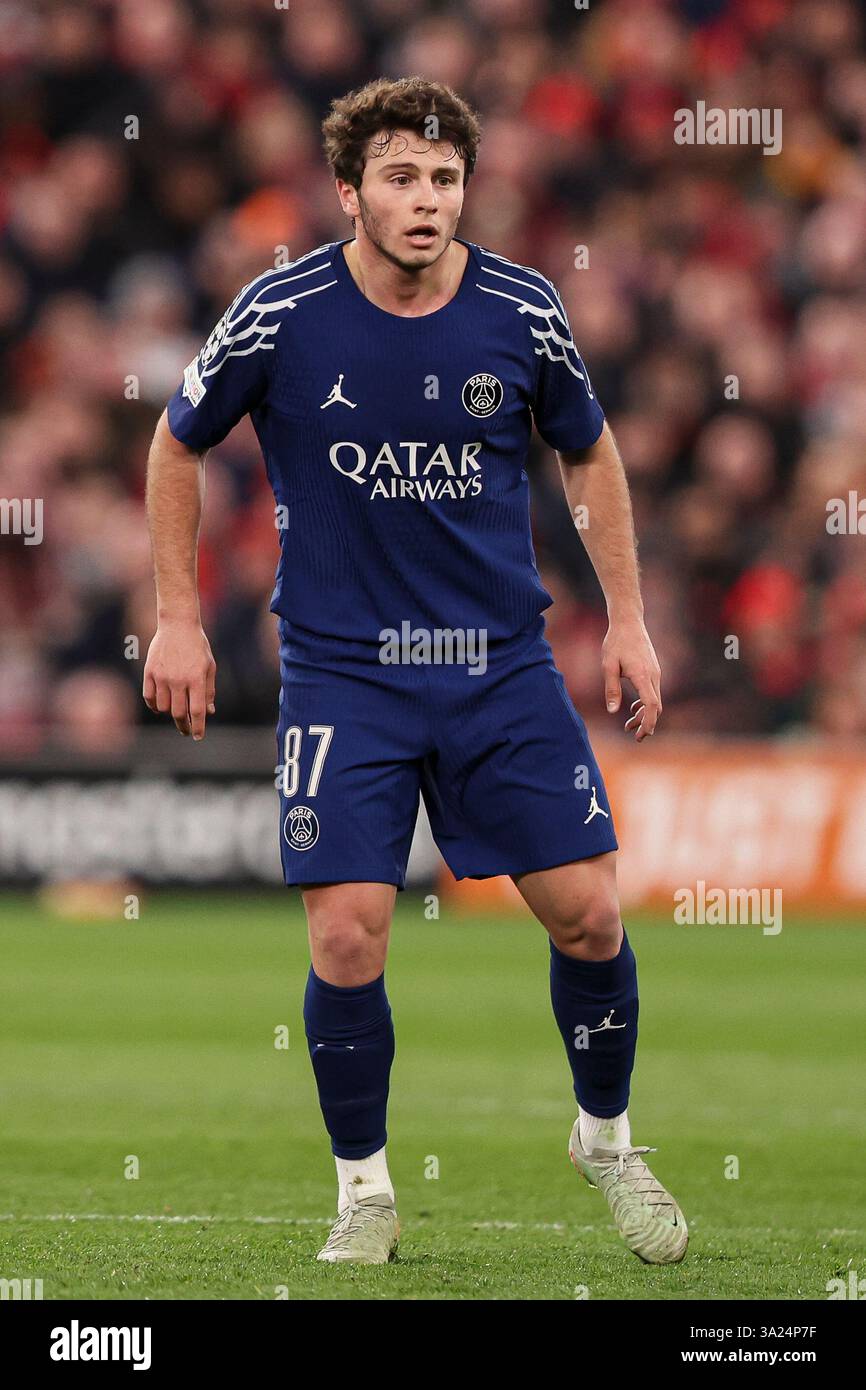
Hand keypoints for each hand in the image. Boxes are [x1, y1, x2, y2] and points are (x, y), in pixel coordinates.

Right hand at [142, 620, 215, 738]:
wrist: (177, 625)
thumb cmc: (197, 646)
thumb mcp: (209, 666)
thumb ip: (209, 690)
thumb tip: (208, 712)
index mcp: (196, 678)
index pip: (196, 711)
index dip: (197, 727)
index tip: (197, 737)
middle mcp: (178, 679)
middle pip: (178, 713)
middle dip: (183, 725)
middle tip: (186, 730)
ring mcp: (162, 676)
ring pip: (163, 707)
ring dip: (169, 713)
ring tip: (175, 710)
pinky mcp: (149, 672)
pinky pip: (149, 697)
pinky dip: (154, 705)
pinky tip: (161, 706)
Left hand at [601, 617, 661, 741]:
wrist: (629, 622)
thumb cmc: (616, 642)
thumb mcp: (608, 666)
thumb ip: (611, 689)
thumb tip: (613, 711)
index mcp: (643, 676)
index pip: (652, 705)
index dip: (649, 722)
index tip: (643, 734)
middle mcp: (653, 676)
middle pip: (656, 707)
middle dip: (646, 723)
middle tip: (633, 736)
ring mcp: (655, 673)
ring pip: (655, 700)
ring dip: (644, 715)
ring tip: (628, 725)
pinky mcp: (653, 671)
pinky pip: (653, 692)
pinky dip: (645, 704)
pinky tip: (632, 708)